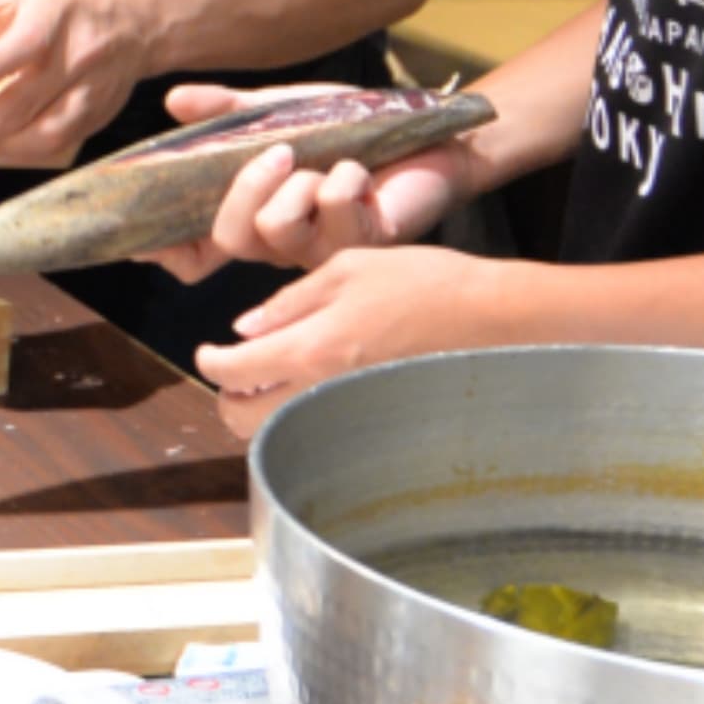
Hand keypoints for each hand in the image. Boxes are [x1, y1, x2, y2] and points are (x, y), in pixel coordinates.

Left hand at [0, 0, 156, 167]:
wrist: (135, 16)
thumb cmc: (64, 1)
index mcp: (54, 13)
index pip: (25, 43)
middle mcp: (78, 54)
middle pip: (27, 100)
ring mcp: (92, 91)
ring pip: (46, 133)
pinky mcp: (97, 116)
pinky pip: (59, 145)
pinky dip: (21, 154)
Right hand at [152, 81, 472, 285]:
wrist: (426, 135)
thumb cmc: (352, 129)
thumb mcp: (282, 110)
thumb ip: (229, 110)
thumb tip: (174, 101)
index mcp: (253, 215)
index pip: (196, 254)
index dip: (169, 250)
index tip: (152, 233)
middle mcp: (280, 243)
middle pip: (230, 239)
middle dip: (246, 189)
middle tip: (279, 151)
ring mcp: (320, 252)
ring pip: (277, 233)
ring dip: (304, 182)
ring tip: (332, 164)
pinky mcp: (361, 249)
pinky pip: (334, 217)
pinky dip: (347, 178)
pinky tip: (364, 172)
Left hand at [189, 243, 512, 435]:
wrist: (496, 320)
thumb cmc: (426, 283)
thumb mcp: (348, 269)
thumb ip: (290, 302)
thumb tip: (245, 329)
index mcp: (313, 348)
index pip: (232, 371)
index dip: (209, 361)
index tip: (207, 351)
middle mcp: (324, 392)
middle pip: (243, 421)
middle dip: (228, 397)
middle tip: (235, 371)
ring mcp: (350, 415)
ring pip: (279, 435)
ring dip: (262, 413)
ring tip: (272, 380)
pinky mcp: (374, 425)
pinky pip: (317, 432)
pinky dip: (301, 419)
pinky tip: (313, 390)